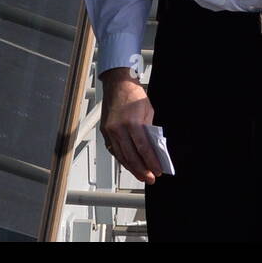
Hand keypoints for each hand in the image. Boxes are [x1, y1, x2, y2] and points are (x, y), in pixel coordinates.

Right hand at [99, 66, 160, 183]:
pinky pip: (114, 150)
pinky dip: (122, 159)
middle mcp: (119, 128)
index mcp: (132, 122)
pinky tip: (129, 165)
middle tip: (150, 178)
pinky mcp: (105, 131)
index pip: (143, 148)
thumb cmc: (132, 94)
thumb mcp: (148, 111)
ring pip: (121, 156)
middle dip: (141, 170)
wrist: (117, 83)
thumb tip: (153, 147)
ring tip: (141, 175)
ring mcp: (110, 131)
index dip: (151, 162)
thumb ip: (149, 130)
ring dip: (131, 168)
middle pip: (131, 156)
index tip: (157, 170)